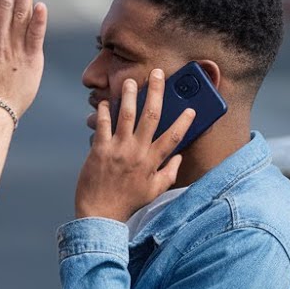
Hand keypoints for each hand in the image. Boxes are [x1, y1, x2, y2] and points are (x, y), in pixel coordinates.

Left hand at [74, 69, 194, 221]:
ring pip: (126, 115)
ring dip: (129, 95)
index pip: (173, 138)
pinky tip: (104, 102)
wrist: (100, 214)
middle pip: (150, 116)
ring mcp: (117, 150)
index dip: (184, 122)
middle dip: (156, 92)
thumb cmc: (127, 202)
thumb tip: (179, 157)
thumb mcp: (154, 191)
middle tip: (158, 74)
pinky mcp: (99, 150)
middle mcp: (137, 153)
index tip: (190, 108)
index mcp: (152, 162)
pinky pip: (102, 125)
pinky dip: (103, 112)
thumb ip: (169, 173)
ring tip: (130, 81)